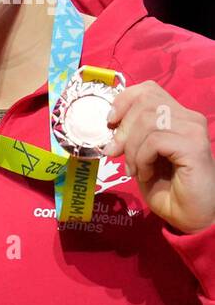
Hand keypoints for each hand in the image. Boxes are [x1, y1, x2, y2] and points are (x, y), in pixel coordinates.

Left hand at [104, 81, 214, 233]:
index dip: (123, 101)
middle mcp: (188, 118)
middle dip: (122, 128)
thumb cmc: (167, 188)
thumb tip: (109, 121)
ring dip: (132, 148)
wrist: (192, 215)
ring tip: (136, 169)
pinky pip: (155, 141)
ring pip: (148, 121)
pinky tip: (147, 174)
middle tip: (116, 153)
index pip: (147, 89)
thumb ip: (131, 136)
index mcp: (176, 116)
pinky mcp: (194, 146)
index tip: (109, 123)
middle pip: (144, 101)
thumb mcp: (141, 156)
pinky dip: (142, 159)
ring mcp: (193, 130)